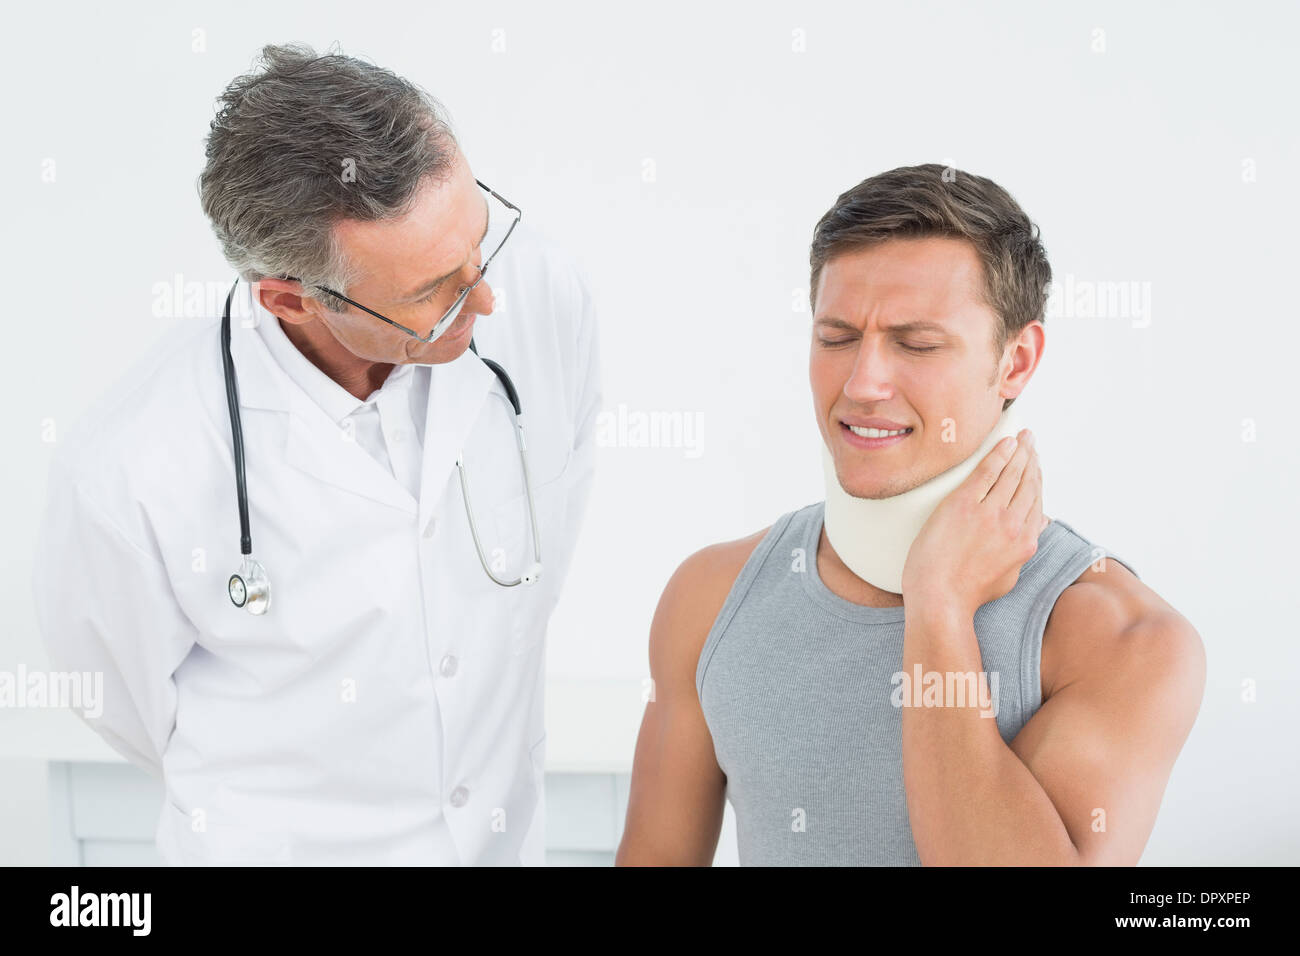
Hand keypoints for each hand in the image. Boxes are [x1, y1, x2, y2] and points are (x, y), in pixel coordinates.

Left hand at [901, 428, 1045, 617]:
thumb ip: (1022, 550)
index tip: (1036, 465)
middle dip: (1032, 458)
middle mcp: (1013, 525)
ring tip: (1023, 437)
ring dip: (1019, 451)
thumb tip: (1038, 525)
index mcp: (1024, 543)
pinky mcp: (964, 505)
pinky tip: (1005, 442)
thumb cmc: (967, 592)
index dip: (1037, 479)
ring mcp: (989, 514)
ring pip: (1012, 474)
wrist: (939, 599)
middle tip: (1032, 441)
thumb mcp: (1007, 575)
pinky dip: (999, 454)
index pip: (1036, 502)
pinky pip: (987, 471)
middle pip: (1028, 483)